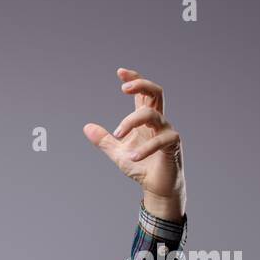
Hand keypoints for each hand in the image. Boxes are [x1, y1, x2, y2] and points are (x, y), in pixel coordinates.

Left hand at [83, 67, 185, 220]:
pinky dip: (145, 148)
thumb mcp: (117, 152)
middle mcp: (158, 121)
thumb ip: (104, 140)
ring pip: (152, 114)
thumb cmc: (140, 166)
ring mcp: (167, 131)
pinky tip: (132, 157)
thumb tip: (86, 127)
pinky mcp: (173, 145)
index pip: (143, 93)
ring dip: (132, 121)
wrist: (157, 187)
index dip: (134, 80)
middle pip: (156, 92)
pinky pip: (160, 140)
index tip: (120, 72)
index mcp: (145, 119)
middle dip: (141, 85)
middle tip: (123, 89)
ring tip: (118, 134)